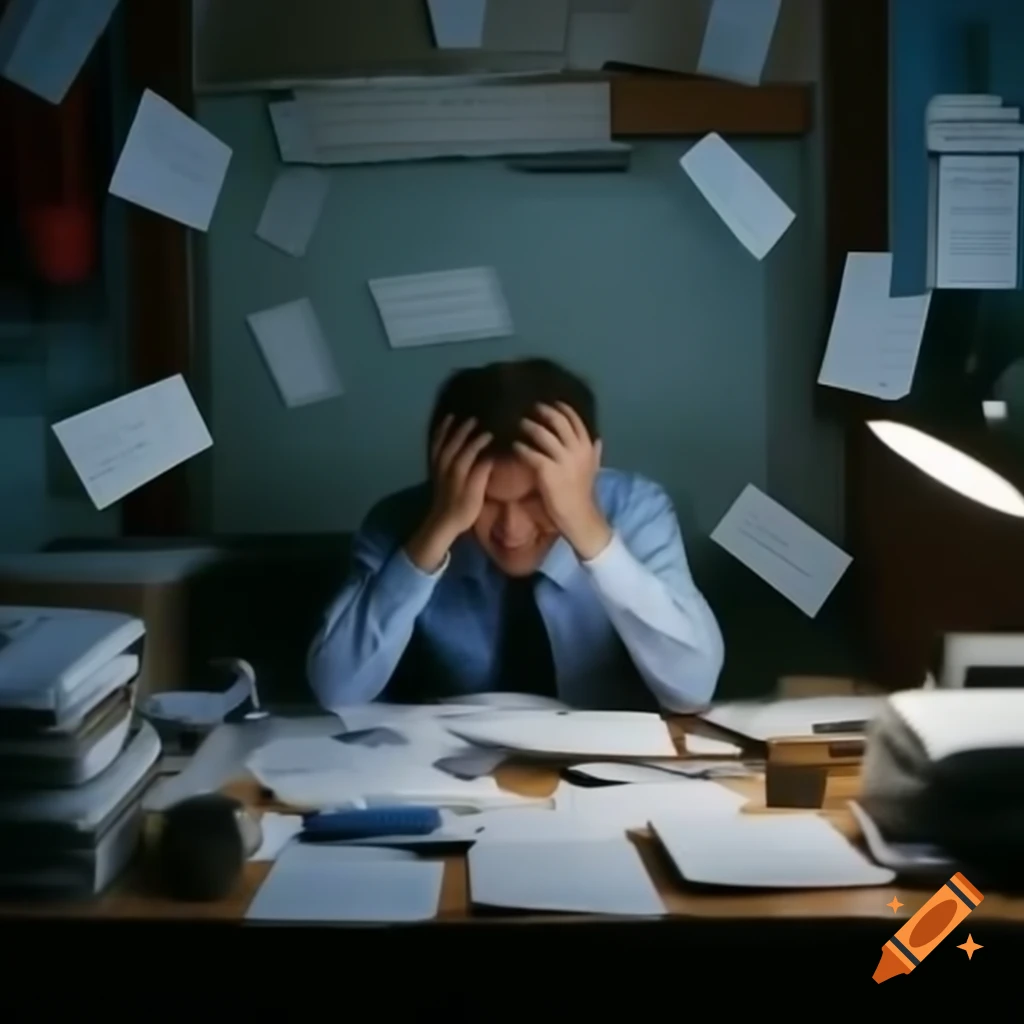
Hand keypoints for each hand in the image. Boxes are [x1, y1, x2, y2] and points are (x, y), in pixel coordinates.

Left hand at [406, 415, 492, 571]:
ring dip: (447, 429)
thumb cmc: (463, 510)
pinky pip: (434, 447)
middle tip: (475, 419)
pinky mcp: (434, 469)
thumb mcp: (477, 493)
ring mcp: (438, 465)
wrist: (442, 522)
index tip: (491, 432)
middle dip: (464, 429)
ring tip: (453, 417)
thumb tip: (490, 454)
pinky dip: (437, 437)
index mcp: (459, 469)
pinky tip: (441, 431)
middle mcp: (446, 464)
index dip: (480, 439)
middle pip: (455, 441)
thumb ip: (482, 472)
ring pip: (441, 442)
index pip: (470, 448)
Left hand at [513, 402, 612, 560]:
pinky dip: (520, 447)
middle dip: (542, 411)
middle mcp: (576, 448)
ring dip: (527, 425)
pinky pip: (530, 452)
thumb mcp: (593, 468)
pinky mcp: (547, 470)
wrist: (579, 515)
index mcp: (587, 446)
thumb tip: (597, 437)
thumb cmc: (582, 492)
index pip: (573, 418)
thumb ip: (594, 451)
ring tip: (517, 422)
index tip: (547, 401)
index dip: (560, 407)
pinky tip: (514, 445)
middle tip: (528, 407)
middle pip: (557, 420)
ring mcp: (562, 459)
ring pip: (542, 433)